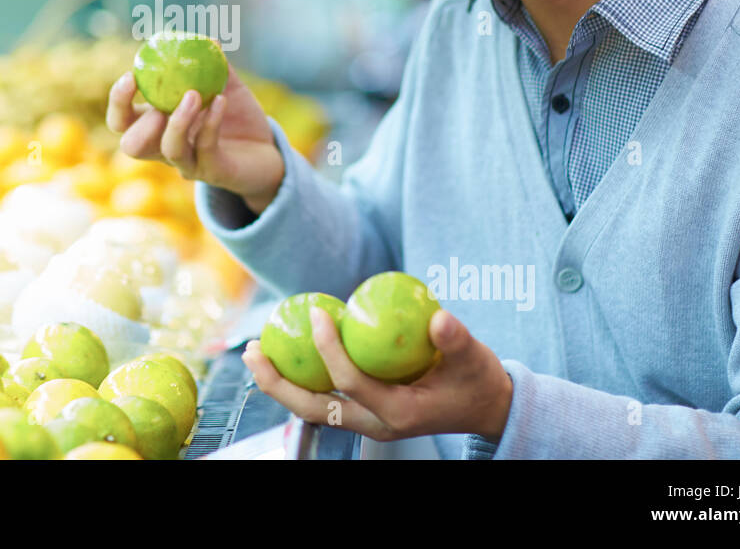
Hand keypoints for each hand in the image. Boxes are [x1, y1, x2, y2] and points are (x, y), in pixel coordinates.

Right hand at [106, 65, 284, 212]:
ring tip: (194, 95)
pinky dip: (211, 121)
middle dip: (140, 123)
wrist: (266, 151)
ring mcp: (189, 163)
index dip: (118, 101)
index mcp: (157, 127)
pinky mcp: (213, 171)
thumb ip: (213, 66)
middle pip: (131, 145)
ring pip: (170, 149)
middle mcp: (166, 148)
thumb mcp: (225, 87)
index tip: (130, 75)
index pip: (122, 120)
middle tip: (158, 103)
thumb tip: (209, 40)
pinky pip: (206, 147)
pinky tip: (221, 100)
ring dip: (178, 120)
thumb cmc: (237, 118)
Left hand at [242, 307, 513, 442]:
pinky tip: (286, 353)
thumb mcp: (476, 358)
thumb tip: (440, 318)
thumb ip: (457, 340)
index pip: (353, 384)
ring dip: (280, 383)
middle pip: (314, 410)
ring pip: (312, 409)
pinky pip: (323, 399)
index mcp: (400, 413)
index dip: (331, 351)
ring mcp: (367, 422)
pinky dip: (300, 379)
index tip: (319, 313)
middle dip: (279, 383)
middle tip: (253, 351)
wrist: (486, 408)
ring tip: (254, 353)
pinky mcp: (364, 413)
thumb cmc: (478, 380)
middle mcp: (377, 425)